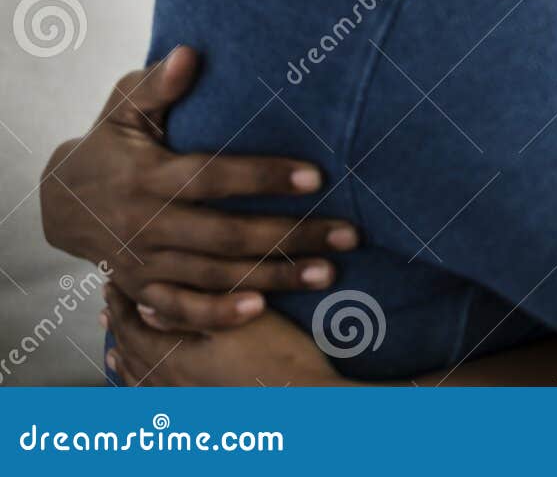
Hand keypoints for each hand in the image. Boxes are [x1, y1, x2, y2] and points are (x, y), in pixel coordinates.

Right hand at [40, 47, 357, 329]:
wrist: (59, 202)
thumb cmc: (110, 145)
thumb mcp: (124, 109)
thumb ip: (158, 84)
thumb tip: (190, 53)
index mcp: (151, 176)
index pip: (215, 178)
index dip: (264, 177)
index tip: (318, 176)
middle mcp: (148, 224)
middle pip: (227, 236)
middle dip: (291, 235)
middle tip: (349, 234)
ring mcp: (144, 262)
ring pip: (216, 276)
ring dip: (274, 277)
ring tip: (328, 273)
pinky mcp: (142, 289)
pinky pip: (181, 310)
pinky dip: (217, 315)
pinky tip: (262, 311)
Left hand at [104, 287, 341, 385]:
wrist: (306, 400)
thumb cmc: (278, 354)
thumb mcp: (239, 322)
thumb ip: (191, 313)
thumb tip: (148, 303)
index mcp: (177, 359)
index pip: (135, 329)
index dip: (122, 305)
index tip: (111, 285)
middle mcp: (173, 386)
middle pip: (133, 356)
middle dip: (120, 330)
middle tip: (108, 310)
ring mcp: (186, 403)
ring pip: (142, 382)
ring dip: (126, 362)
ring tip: (114, 352)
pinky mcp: (202, 413)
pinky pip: (159, 402)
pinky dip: (144, 391)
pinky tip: (147, 389)